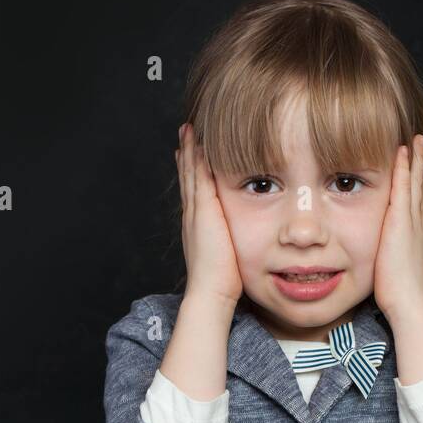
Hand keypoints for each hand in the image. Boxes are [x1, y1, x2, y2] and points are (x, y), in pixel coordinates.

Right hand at [176, 122, 242, 308]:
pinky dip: (197, 159)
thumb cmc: (223, 282)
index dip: (191, 173)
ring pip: (191, 173)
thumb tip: (239, 243)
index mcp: (197, 226)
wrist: (211, 291)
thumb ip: (230, 244)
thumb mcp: (226, 256)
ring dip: (190, 150)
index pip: (193, 193)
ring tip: (187, 130)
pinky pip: (199, 177)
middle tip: (184, 134)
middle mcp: (192, 216)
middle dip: (187, 155)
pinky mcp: (203, 210)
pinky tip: (200, 142)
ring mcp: (196, 211)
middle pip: (188, 178)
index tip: (188, 156)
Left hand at [372, 135, 422, 322]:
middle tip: (420, 147)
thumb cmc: (402, 298)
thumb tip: (387, 266)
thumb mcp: (398, 275)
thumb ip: (393, 264)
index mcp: (419, 239)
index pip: (418, 207)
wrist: (411, 303)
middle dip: (419, 168)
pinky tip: (402, 152)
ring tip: (414, 141)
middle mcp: (420, 226)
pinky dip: (404, 167)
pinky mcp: (402, 221)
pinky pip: (404, 186)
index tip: (416, 173)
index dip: (417, 188)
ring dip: (414, 161)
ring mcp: (413, 222)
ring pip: (415, 184)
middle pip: (420, 190)